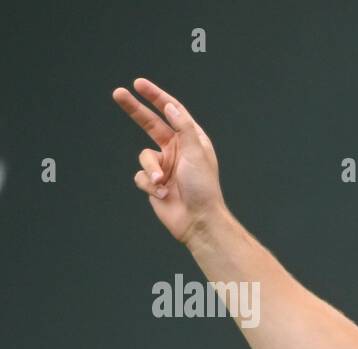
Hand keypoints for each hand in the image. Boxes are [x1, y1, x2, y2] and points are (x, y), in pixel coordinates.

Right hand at [112, 77, 225, 244]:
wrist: (197, 220)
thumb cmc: (203, 188)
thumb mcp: (196, 152)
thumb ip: (183, 128)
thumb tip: (169, 106)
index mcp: (191, 141)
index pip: (171, 112)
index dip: (156, 97)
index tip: (139, 84)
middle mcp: (177, 150)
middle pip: (149, 124)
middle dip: (134, 109)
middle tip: (118, 93)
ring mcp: (164, 166)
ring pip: (143, 156)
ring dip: (151, 169)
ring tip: (162, 183)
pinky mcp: (154, 182)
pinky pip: (140, 176)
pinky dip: (148, 184)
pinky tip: (162, 195)